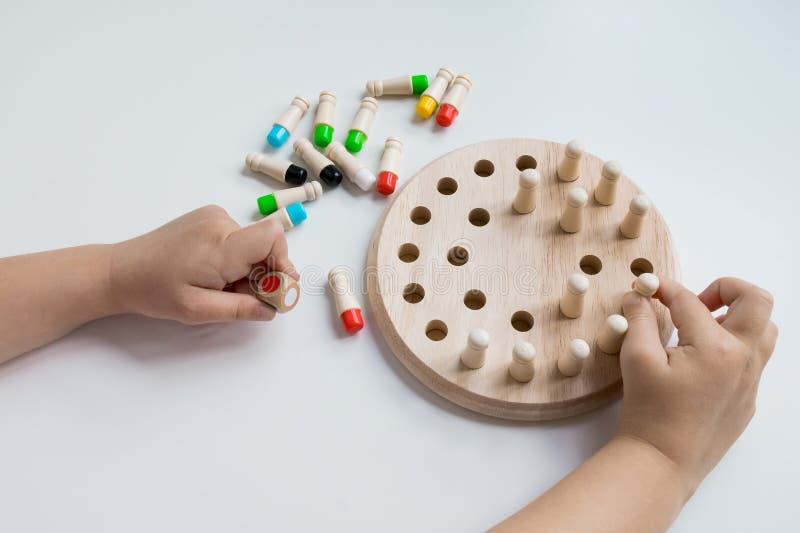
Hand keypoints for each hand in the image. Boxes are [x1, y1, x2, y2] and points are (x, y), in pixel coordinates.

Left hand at [109, 205, 296, 323]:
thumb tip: (271, 310)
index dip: (282, 263)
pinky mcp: (208, 217)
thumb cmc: (155, 291)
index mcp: (220, 245)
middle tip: (237, 297)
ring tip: (218, 286)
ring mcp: (214, 216)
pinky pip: (238, 237)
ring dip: (246, 268)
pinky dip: (235, 257)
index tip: (272, 288)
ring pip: (252, 243)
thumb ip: (239, 309)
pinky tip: (212, 273)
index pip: (273, 237)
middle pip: (265, 245)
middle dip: (261, 274)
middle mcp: (221, 222)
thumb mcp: (197, 310)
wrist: (121, 270)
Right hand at [618, 277, 777, 492]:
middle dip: (725, 288)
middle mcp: (743, 360)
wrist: (663, 460)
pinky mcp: (747, 399)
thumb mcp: (637, 359)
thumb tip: (638, 295)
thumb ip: (639, 319)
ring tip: (703, 329)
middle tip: (695, 302)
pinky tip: (700, 362)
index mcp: (715, 347)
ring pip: (764, 330)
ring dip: (737, 318)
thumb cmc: (650, 412)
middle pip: (755, 301)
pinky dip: (733, 347)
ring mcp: (750, 381)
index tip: (646, 286)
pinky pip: (753, 360)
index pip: (689, 300)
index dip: (663, 287)